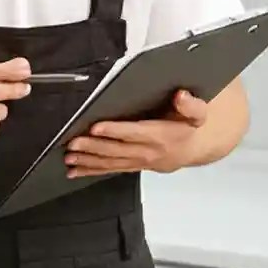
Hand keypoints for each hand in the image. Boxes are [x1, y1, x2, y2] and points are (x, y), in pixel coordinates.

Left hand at [65, 89, 206, 177]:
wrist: (194, 149)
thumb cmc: (188, 128)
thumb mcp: (197, 114)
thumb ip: (191, 106)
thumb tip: (181, 96)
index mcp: (160, 136)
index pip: (134, 132)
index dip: (115, 130)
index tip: (96, 127)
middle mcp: (147, 151)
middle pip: (116, 150)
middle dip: (93, 147)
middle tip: (73, 143)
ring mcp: (138, 161)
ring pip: (110, 162)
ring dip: (88, 160)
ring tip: (70, 158)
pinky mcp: (132, 166)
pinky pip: (110, 170)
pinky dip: (91, 171)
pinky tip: (75, 171)